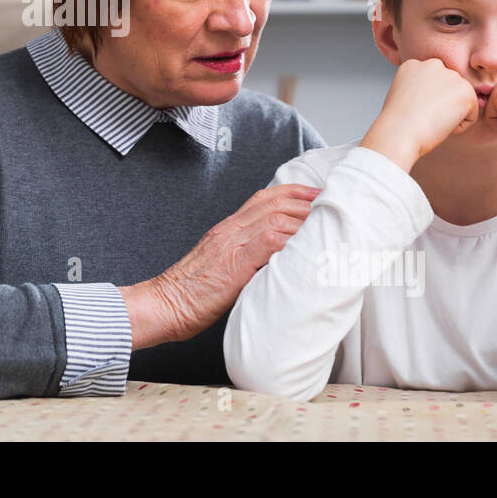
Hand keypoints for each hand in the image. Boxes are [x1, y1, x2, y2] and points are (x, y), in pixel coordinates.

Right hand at [118, 184, 321, 348]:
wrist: (162, 305)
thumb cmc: (189, 294)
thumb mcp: (219, 266)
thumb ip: (242, 256)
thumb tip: (271, 259)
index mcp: (225, 230)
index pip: (262, 198)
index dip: (293, 192)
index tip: (316, 194)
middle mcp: (229, 231)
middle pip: (273, 203)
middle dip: (306, 202)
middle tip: (333, 205)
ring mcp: (230, 245)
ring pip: (274, 218)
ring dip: (303, 220)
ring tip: (327, 226)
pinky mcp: (234, 264)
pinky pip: (268, 243)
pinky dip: (290, 240)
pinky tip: (307, 245)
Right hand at [360, 58, 478, 170]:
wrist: (399, 132)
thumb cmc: (397, 123)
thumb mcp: (401, 96)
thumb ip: (419, 90)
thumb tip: (436, 99)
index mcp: (414, 64)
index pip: (433, 85)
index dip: (426, 103)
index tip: (414, 110)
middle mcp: (433, 65)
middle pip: (449, 91)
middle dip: (442, 106)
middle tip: (424, 116)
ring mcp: (451, 76)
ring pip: (460, 103)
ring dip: (450, 116)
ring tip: (431, 120)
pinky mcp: (466, 90)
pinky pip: (471, 116)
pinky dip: (459, 127)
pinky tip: (440, 124)